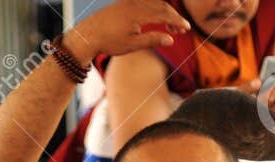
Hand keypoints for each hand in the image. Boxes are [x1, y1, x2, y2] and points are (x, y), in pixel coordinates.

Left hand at [64, 0, 188, 59]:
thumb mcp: (131, 45)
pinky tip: (157, 20)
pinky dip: (155, 9)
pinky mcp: (125, 2)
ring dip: (165, 13)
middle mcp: (135, 3)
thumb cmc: (108, 42)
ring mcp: (129, 1)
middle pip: (162, 6)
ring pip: (154, 3)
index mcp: (138, 13)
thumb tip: (171, 40)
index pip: (164, 14)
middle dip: (173, 17)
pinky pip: (146, 2)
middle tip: (180, 31)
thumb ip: (152, 40)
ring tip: (170, 28)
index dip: (177, 20)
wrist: (87, 35)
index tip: (187, 28)